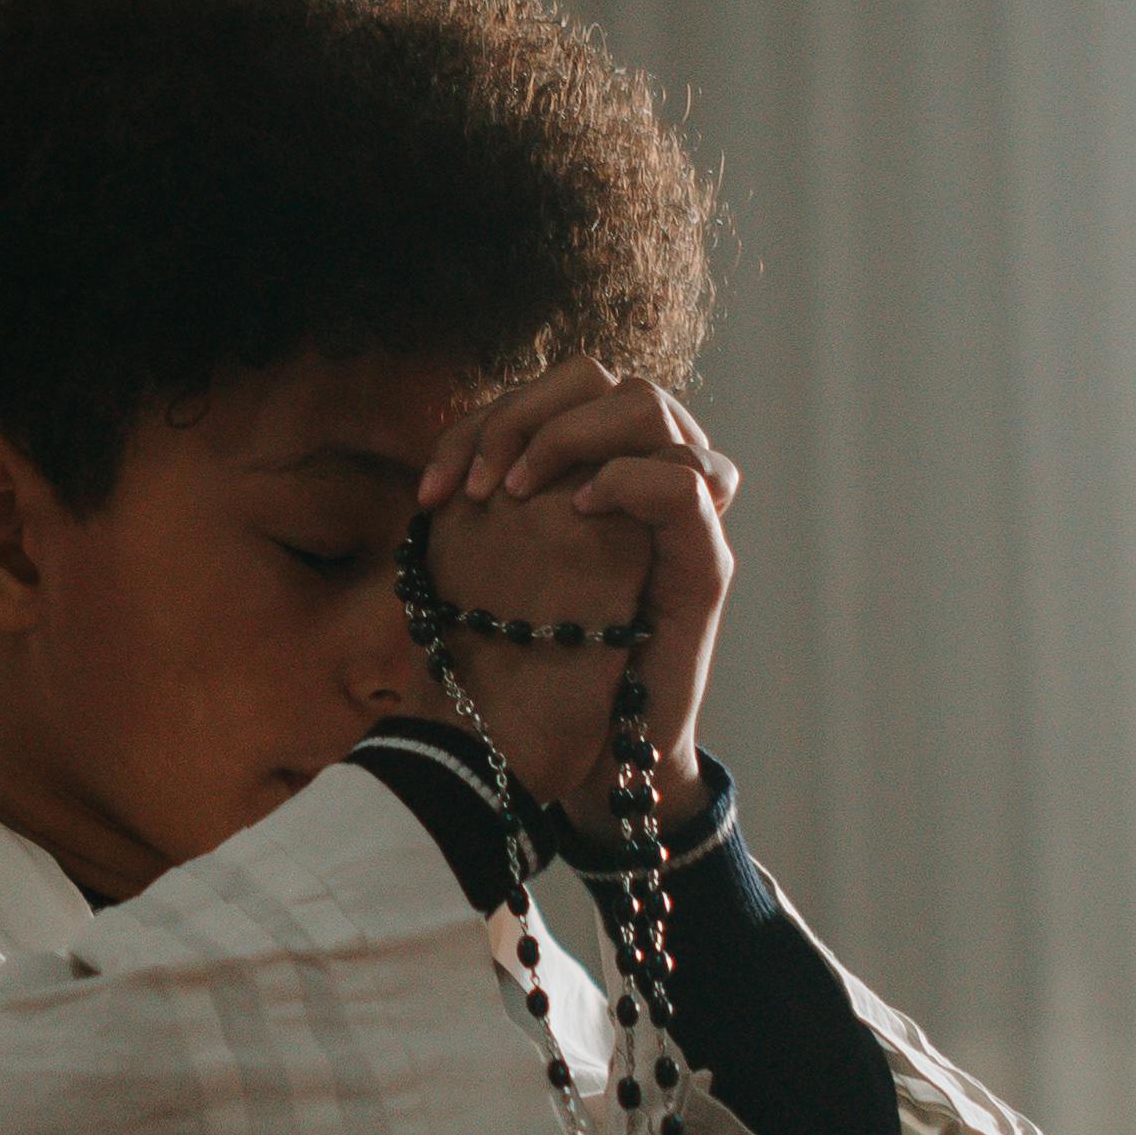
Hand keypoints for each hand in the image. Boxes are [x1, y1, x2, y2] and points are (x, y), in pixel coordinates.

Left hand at [411, 359, 737, 823]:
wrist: (585, 755)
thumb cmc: (530, 664)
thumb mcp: (494, 572)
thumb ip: (484, 511)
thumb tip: (435, 473)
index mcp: (589, 473)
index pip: (548, 393)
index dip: (483, 421)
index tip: (431, 490)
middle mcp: (640, 479)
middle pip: (598, 380)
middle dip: (524, 415)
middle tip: (478, 483)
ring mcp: (680, 516)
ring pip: (646, 408)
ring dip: (570, 433)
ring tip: (516, 491)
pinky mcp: (704, 563)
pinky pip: (684, 484)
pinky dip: (628, 480)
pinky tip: (578, 510)